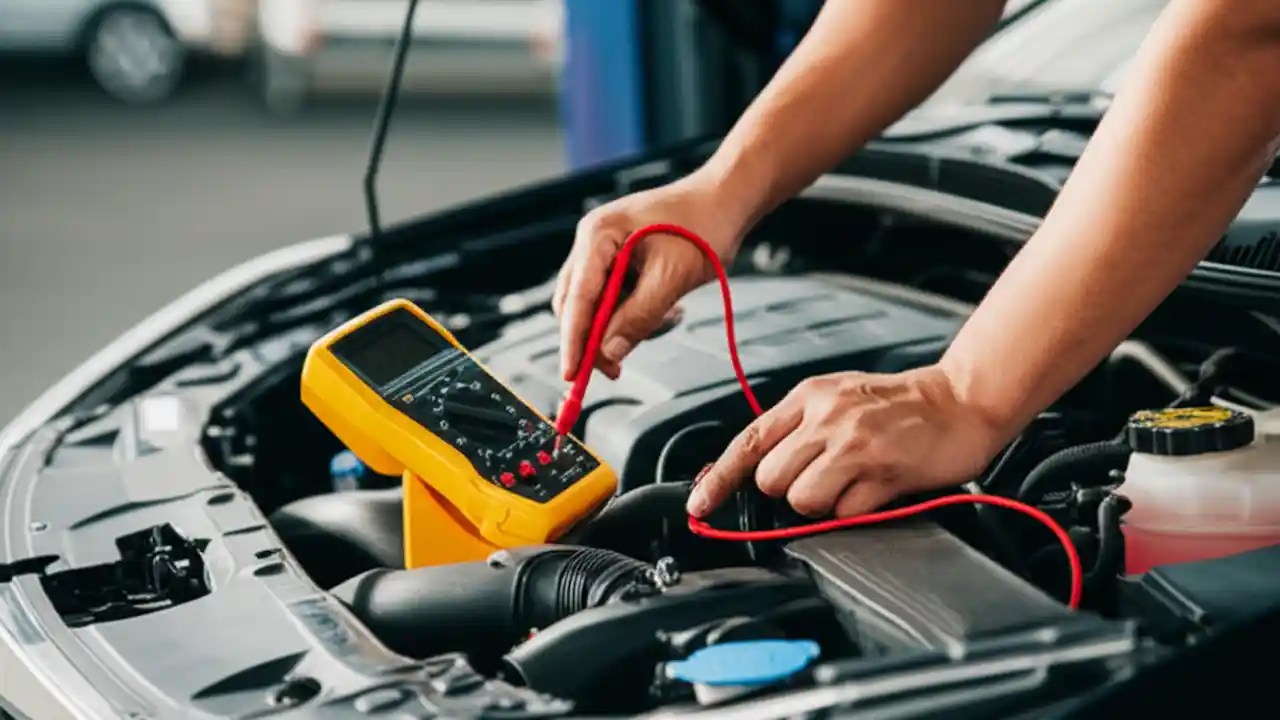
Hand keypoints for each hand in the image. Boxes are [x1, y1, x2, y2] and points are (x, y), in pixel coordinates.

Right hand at [552, 171, 749, 380]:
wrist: (726, 200)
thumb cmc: (704, 227)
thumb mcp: (673, 277)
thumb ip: (639, 317)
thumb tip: (609, 354)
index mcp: (598, 236)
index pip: (577, 299)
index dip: (572, 341)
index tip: (572, 375)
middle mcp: (593, 241)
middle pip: (577, 305)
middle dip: (595, 339)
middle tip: (616, 369)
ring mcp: (604, 249)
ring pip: (596, 305)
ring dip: (621, 325)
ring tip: (668, 318)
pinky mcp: (619, 258)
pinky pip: (614, 298)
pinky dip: (634, 313)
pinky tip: (667, 309)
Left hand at [685, 366, 1006, 518]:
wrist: (959, 400)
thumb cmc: (897, 405)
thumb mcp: (837, 398)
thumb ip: (797, 429)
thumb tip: (754, 471)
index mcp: (808, 397)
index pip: (748, 442)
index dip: (718, 480)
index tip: (699, 507)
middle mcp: (825, 417)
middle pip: (770, 480)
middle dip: (789, 492)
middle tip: (823, 479)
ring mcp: (854, 443)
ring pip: (802, 499)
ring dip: (822, 504)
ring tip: (851, 484)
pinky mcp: (882, 469)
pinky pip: (845, 512)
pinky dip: (856, 510)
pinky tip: (876, 487)